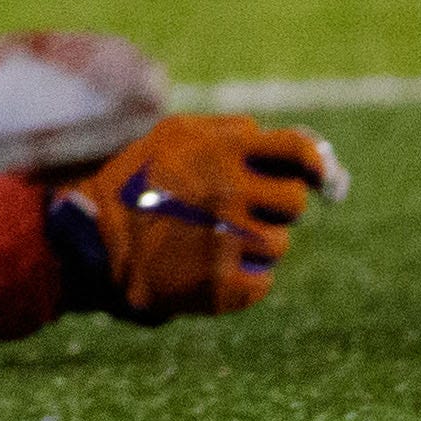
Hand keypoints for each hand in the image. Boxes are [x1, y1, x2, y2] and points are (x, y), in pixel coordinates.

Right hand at [48, 115, 347, 324]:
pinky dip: (241, 276)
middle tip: (235, 205)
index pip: (297, 151)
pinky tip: (204, 264)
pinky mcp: (228, 286)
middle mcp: (228, 192)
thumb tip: (307, 148)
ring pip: (278, 244)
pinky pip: (262, 280)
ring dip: (253, 241)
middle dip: (273, 203)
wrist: (97, 242)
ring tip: (207, 235)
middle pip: (293, 201)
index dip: (318, 163)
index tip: (324, 177)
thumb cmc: (142, 182)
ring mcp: (229, 241)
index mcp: (219, 151)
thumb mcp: (177, 136)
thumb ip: (235, 134)